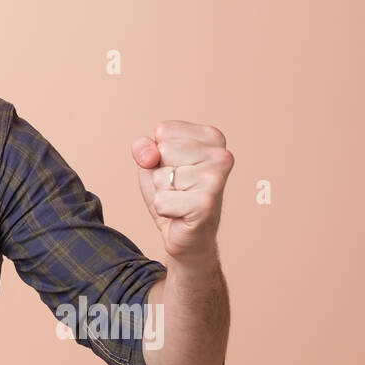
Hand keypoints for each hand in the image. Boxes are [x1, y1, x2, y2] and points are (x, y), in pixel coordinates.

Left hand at [131, 120, 233, 262]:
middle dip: (161, 172)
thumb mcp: (152, 162)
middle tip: (178, 187)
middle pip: (163, 150)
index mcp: (212, 137)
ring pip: (161, 176)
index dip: (158, 153)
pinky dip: (164, 209)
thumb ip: (143, 147)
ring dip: (163, 192)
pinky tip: (181, 213)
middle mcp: (221, 155)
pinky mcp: (205, 204)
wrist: (187, 234)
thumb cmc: (173, 193)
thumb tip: (150, 155)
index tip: (175, 168)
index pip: (163, 130)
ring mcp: (215, 179)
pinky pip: (161, 200)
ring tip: (181, 199)